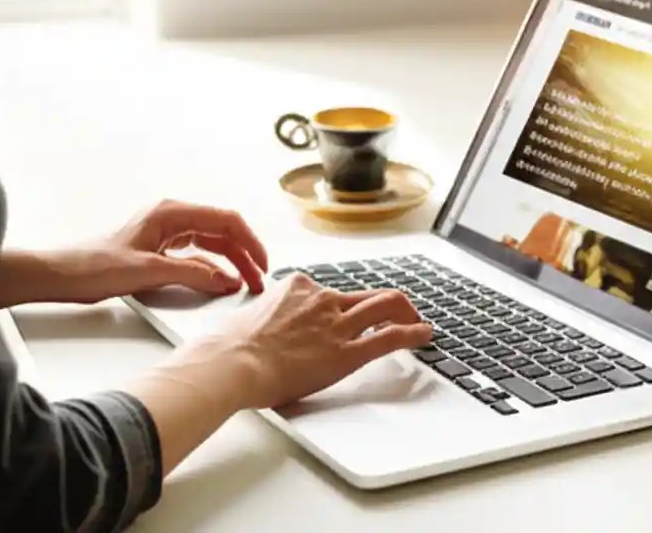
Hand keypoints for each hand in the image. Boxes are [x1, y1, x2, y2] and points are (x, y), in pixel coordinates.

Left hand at [106, 198, 268, 294]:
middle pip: (222, 232)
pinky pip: (196, 255)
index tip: (262, 264)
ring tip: (245, 283)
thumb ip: (193, 274)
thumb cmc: (96, 265)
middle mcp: (172, 217)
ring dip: (231, 262)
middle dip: (244, 255)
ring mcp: (167, 232)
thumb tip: (227, 280)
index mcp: (172, 212)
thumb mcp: (150, 271)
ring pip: (212, 244)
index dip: (250, 242)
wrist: (63, 275)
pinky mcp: (160, 248)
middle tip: (259, 280)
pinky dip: (211, 268)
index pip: (226, 220)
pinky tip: (219, 282)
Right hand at [125, 274, 432, 472]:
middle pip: (366, 293)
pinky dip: (413, 333)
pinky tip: (424, 335)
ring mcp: (336, 324)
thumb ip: (262, 317)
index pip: (328, 291)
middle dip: (388, 302)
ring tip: (417, 322)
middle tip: (399, 312)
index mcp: (296, 287)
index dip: (341, 305)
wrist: (230, 364)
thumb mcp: (245, 318)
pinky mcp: (346, 352)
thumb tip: (256, 325)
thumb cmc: (227, 348)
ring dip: (407, 313)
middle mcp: (321, 299)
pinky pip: (390, 337)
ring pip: (386, 306)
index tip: (345, 314)